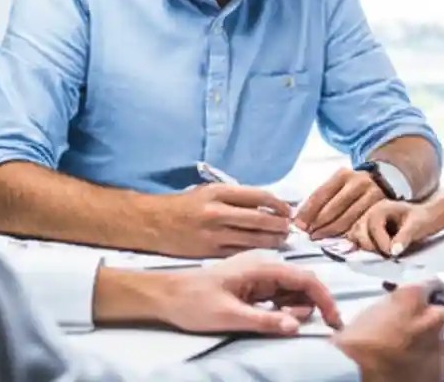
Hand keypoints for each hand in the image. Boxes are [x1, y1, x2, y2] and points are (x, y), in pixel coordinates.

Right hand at [159, 183, 291, 257]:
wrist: (154, 223)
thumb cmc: (183, 205)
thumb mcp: (208, 191)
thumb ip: (234, 197)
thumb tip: (264, 204)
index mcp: (218, 193)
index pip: (258, 196)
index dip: (277, 203)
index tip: (287, 209)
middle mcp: (217, 212)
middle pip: (259, 219)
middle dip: (278, 224)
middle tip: (289, 228)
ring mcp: (214, 234)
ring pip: (252, 238)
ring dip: (271, 240)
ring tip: (282, 240)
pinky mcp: (210, 252)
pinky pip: (239, 252)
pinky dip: (255, 252)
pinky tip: (264, 251)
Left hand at [159, 255, 343, 335]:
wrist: (167, 295)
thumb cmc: (194, 302)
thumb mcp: (229, 316)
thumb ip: (264, 320)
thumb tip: (296, 326)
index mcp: (260, 266)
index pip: (305, 278)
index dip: (324, 299)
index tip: (334, 321)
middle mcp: (263, 265)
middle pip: (302, 283)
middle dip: (310, 306)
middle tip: (298, 328)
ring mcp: (258, 274)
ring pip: (291, 289)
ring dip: (295, 308)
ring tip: (278, 323)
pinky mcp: (252, 284)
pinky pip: (278, 294)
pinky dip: (283, 308)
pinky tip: (273, 318)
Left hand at [293, 168, 383, 239]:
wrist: (383, 181)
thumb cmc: (352, 186)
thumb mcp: (338, 184)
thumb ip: (321, 198)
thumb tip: (300, 219)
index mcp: (343, 175)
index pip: (321, 194)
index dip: (308, 211)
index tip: (298, 225)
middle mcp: (358, 182)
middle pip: (333, 207)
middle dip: (318, 224)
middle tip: (308, 235)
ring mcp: (371, 195)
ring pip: (347, 218)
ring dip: (330, 231)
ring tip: (318, 238)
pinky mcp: (380, 208)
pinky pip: (360, 224)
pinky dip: (346, 232)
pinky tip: (336, 238)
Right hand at [333, 279, 443, 381]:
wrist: (353, 372)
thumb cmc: (354, 341)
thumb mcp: (370, 313)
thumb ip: (393, 308)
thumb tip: (400, 312)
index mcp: (412, 298)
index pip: (435, 283)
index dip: (433, 290)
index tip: (429, 295)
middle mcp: (433, 319)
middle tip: (439, 325)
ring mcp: (439, 350)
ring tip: (437, 352)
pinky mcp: (439, 375)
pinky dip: (441, 370)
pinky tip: (430, 370)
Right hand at [346, 200, 441, 256]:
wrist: (424, 218)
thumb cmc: (421, 220)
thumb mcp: (416, 226)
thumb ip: (404, 237)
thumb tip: (393, 251)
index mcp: (381, 208)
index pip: (373, 227)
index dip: (381, 242)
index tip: (393, 253)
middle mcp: (369, 212)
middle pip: (359, 231)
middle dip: (371, 246)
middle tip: (387, 254)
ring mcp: (365, 221)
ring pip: (354, 235)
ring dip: (365, 247)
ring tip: (381, 253)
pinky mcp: (364, 230)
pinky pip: (355, 238)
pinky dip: (360, 246)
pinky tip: (372, 253)